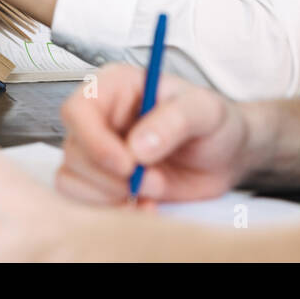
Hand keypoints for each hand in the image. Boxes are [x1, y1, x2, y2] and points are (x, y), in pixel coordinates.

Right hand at [58, 64, 255, 204]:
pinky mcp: (103, 182)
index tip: (126, 164)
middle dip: (111, 176)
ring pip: (73, 179)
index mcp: (116, 87)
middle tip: (151, 180)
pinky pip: (85, 201)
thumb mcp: (204, 111)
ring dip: (112, 196)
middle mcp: (100, 118)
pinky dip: (113, 211)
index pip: (78, 109)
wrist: (226, 156)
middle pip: (74, 151)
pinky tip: (144, 207)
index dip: (94, 140)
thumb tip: (137, 147)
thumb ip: (174, 121)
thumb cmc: (213, 122)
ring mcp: (98, 152)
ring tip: (152, 193)